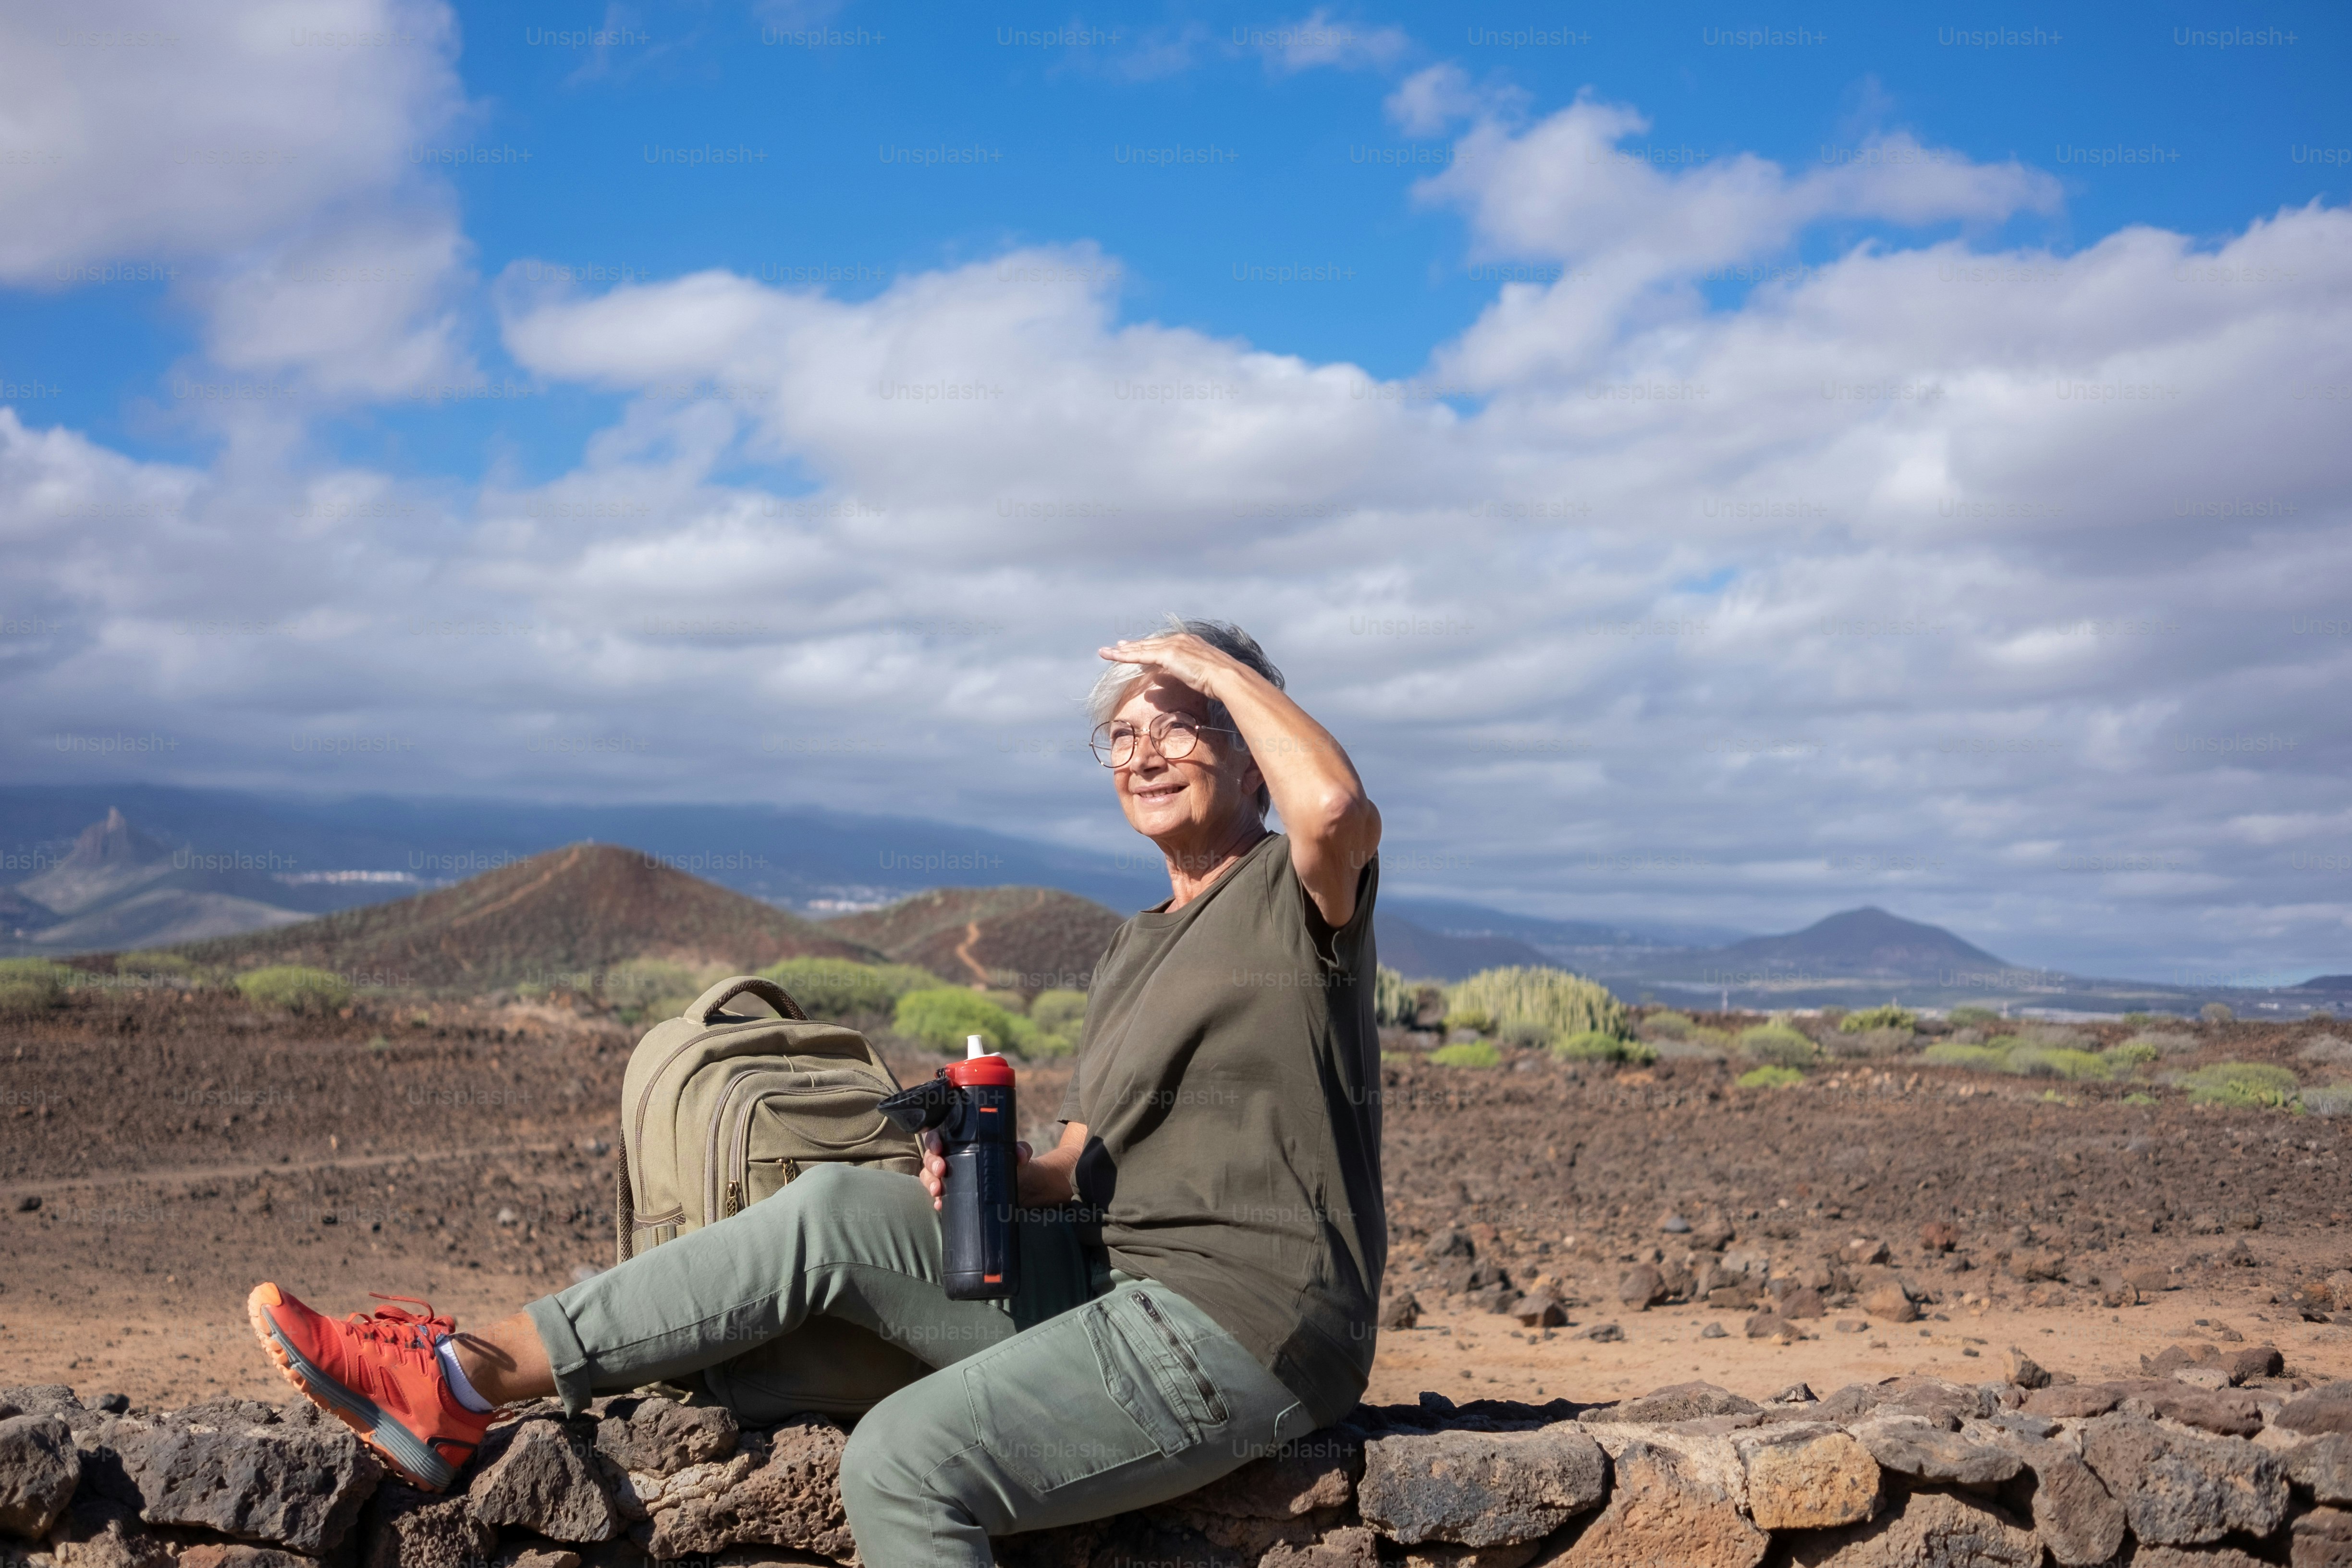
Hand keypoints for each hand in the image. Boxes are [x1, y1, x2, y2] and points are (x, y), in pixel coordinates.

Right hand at [919, 1130, 1031, 1210]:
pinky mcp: (952, 1193)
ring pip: (929, 1176)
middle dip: (932, 1163)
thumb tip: (1021, 1154)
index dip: (933, 1140)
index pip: (939, 1136)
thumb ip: (1020, 1149)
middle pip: (931, 1157)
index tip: (939, 1147)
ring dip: (930, 1182)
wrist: (1018, 1186)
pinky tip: (940, 1204)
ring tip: (937, 1191)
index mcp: (960, 1141)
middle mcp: (950, 1157)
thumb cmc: (1011, 1162)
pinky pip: (938, 1196)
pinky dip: (937, 1200)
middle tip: (941, 1170)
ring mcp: (948, 1176)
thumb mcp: (1016, 1153)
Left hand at [1098, 634, 1234, 700]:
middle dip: (1132, 646)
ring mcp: (1173, 645)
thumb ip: (1182, 675)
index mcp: (1189, 643)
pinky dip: (1126, 656)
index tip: (1136, 648)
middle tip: (1117, 647)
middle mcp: (1180, 640)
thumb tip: (1164, 681)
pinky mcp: (1167, 654)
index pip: (1162, 645)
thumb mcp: (1198, 676)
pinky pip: (1141, 655)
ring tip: (1107, 652)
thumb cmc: (1218, 681)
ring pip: (1141, 648)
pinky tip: (1114, 657)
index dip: (1148, 647)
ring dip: (1122, 651)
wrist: (1225, 677)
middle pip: (1149, 644)